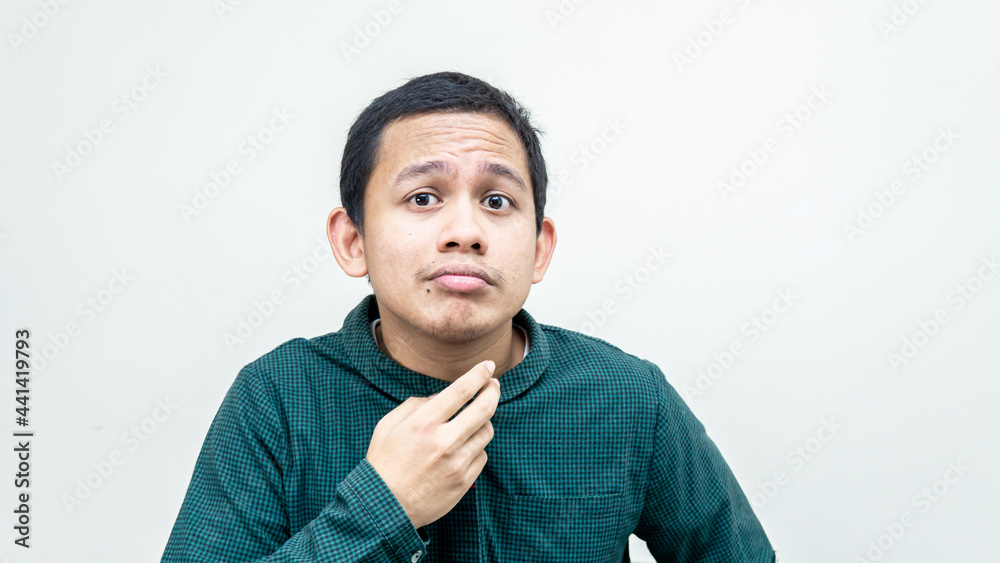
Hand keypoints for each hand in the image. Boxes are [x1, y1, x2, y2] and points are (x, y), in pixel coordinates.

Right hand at [366, 360, 500, 528]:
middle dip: (493, 391)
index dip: (479, 374)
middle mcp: (444, 441)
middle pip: (484, 408)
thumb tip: (439, 397)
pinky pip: (482, 455)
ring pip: (487, 432)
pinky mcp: (464, 481)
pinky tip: (464, 447)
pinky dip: (476, 447)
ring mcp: (457, 463)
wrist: (384, 508)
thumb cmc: (384, 464)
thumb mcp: (387, 426)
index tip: (488, 366)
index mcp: (424, 423)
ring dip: (484, 420)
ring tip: (473, 419)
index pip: (462, 390)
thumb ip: (414, 405)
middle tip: (493, 384)